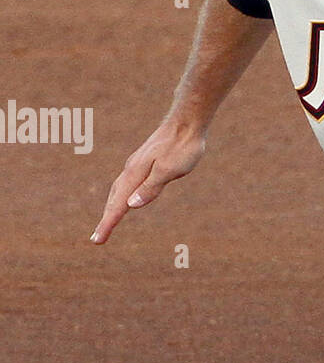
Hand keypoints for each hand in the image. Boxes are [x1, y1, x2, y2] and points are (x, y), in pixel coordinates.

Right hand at [90, 121, 205, 243]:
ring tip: (107, 222)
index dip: (108, 223)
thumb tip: (131, 205)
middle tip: (97, 238)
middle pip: (115, 199)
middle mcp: (132, 169)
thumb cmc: (182, 146)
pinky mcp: (144, 162)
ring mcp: (137, 165)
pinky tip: (125, 197)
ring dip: (112, 207)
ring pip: (119, 190)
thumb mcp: (170, 170)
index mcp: (136, 173)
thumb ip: (151, 187)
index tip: (97, 240)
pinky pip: (126, 183)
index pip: (119, 205)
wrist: (186, 121)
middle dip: (106, 219)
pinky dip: (121, 195)